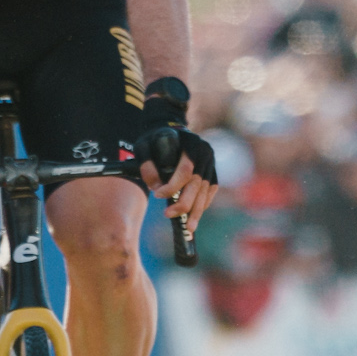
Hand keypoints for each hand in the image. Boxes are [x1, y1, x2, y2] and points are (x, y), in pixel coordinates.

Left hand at [135, 77, 218, 232]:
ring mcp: (211, 162)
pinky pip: (210, 191)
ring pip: (206, 190)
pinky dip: (203, 204)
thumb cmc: (155, 138)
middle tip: (169, 215)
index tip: (158, 195)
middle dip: (185, 203)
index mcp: (191, 143)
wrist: (170, 128)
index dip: (173, 186)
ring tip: (188, 228)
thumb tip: (156, 187)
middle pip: (198, 183)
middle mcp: (205, 152)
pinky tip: (194, 216)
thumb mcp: (144, 145)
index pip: (186, 169)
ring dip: (197, 210)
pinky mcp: (212, 171)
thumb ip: (146, 165)